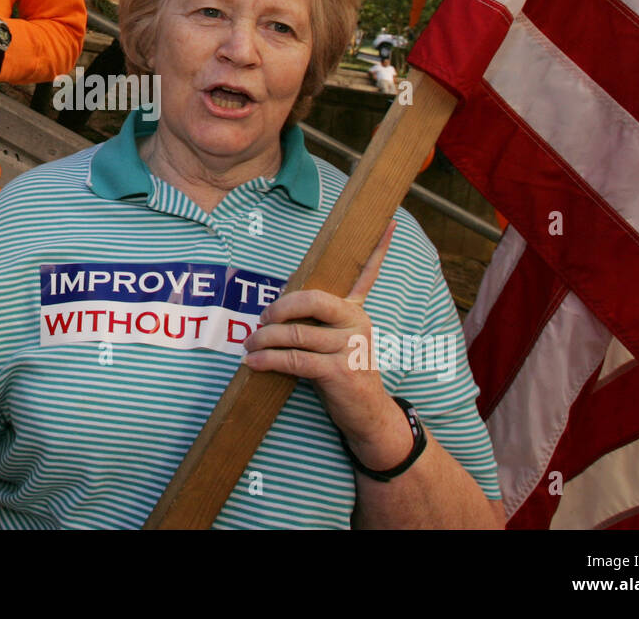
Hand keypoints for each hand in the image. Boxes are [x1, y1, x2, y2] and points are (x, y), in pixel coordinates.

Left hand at [242, 220, 413, 467]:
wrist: (368, 416)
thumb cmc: (343, 372)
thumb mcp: (336, 341)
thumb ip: (318, 319)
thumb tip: (282, 301)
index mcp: (356, 311)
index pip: (367, 274)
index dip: (378, 248)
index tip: (388, 223)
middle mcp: (356, 323)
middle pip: (312, 299)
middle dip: (279, 307)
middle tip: (262, 319)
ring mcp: (349, 347)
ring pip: (295, 334)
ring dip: (264, 340)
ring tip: (250, 346)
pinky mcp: (339, 371)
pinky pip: (294, 359)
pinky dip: (268, 360)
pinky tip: (253, 363)